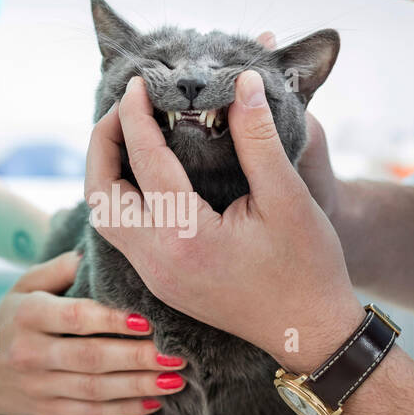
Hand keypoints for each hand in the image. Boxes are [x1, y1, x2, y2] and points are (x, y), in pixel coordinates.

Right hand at [0, 252, 187, 414]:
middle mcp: (31, 352)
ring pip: (95, 389)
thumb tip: (94, 253)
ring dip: (139, 386)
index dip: (113, 321)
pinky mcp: (47, 411)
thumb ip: (58, 269)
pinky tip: (153, 403)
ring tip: (175, 380)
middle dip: (139, 358)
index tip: (149, 321)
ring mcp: (39, 386)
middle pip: (92, 358)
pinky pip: (90, 413)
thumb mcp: (22, 286)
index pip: (76, 318)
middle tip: (178, 354)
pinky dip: (123, 410)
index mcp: (27, 315)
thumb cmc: (8, 321)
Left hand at [84, 69, 363, 373]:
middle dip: (104, 144)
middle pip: (101, 194)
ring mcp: (155, 277)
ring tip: (130, 134)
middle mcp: (159, 261)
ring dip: (106, 173)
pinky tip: (144, 173)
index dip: (136, 114)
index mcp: (186, 238)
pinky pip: (123, 234)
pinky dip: (122, 197)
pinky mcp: (161, 284)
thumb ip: (258, 137)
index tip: (138, 82)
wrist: (312, 333)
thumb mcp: (288, 196)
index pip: (144, 161)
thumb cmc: (308, 267)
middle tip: (124, 107)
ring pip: (105, 218)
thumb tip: (241, 81)